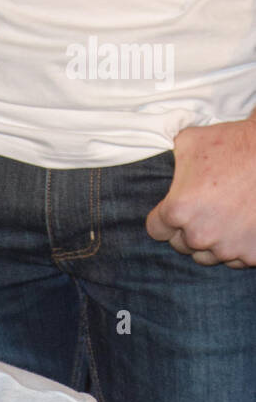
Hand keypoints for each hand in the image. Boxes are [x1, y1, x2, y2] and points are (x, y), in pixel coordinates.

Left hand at [145, 115, 255, 265]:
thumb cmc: (233, 142)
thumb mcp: (190, 141)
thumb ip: (171, 164)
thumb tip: (160, 167)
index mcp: (178, 211)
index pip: (156, 229)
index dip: (165, 219)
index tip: (177, 209)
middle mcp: (200, 235)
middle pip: (182, 245)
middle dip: (190, 229)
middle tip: (208, 208)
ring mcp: (227, 248)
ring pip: (208, 255)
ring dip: (213, 241)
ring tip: (226, 217)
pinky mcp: (252, 254)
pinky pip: (236, 259)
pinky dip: (239, 246)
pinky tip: (245, 225)